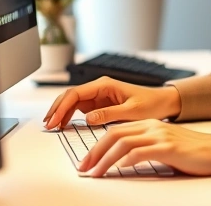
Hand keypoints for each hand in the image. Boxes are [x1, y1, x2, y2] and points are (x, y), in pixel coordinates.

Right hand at [42, 77, 181, 129]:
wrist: (162, 102)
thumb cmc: (150, 103)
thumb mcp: (132, 111)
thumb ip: (109, 114)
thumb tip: (88, 118)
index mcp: (105, 84)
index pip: (76, 93)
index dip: (62, 107)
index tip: (55, 120)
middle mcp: (98, 88)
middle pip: (70, 96)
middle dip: (57, 109)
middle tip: (49, 125)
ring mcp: (98, 96)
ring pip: (72, 102)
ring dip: (61, 113)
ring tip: (52, 126)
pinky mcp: (99, 104)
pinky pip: (79, 109)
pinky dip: (69, 116)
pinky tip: (63, 125)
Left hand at [78, 119, 210, 176]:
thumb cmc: (190, 151)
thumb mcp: (162, 145)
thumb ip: (143, 148)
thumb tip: (122, 160)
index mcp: (148, 124)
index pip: (115, 131)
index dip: (96, 146)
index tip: (86, 161)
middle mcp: (151, 126)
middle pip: (113, 135)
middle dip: (94, 152)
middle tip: (83, 167)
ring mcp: (159, 136)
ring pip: (122, 143)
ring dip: (105, 159)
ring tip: (95, 172)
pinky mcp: (167, 147)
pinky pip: (140, 152)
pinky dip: (125, 160)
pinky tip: (118, 168)